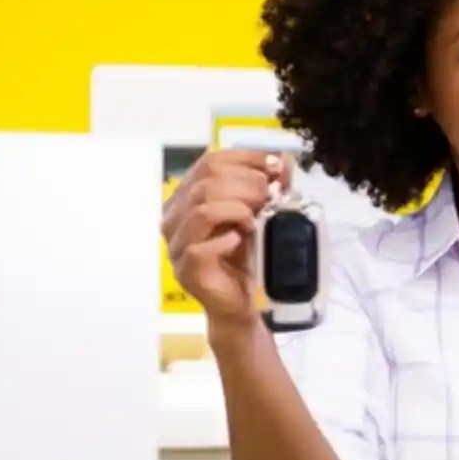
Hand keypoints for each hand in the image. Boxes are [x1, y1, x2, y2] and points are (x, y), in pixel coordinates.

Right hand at [161, 149, 290, 330]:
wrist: (241, 301)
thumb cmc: (245, 255)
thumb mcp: (256, 214)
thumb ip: (263, 187)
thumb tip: (283, 162)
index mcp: (187, 196)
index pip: (209, 162)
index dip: (245, 159)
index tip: (276, 165)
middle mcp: (175, 217)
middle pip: (205, 182)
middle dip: (246, 184)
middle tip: (270, 197)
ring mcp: (177, 244)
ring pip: (201, 209)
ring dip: (237, 209)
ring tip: (255, 220)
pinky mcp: (186, 270)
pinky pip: (200, 248)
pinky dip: (225, 240)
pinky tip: (239, 241)